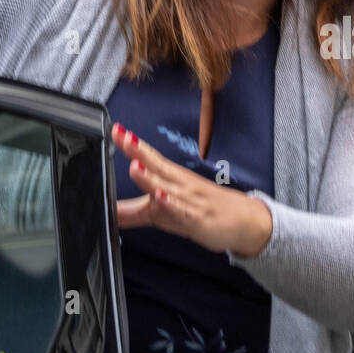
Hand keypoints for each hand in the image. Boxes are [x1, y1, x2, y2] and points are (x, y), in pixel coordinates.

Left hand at [110, 123, 272, 256]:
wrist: (245, 222)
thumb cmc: (203, 211)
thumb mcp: (163, 213)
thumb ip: (134, 212)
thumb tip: (108, 213)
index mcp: (172, 179)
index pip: (150, 158)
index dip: (133, 146)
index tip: (116, 130)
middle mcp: (181, 185)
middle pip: (157, 165)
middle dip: (139, 152)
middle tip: (123, 137)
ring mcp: (190, 201)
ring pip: (168, 187)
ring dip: (151, 177)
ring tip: (135, 166)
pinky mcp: (198, 218)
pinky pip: (183, 211)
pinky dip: (172, 204)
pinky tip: (161, 197)